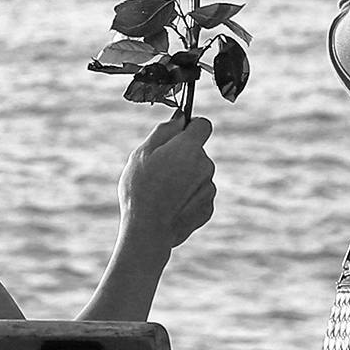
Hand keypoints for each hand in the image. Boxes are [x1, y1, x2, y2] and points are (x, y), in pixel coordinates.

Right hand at [118, 113, 216, 249]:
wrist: (148, 230)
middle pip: (198, 152)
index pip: (203, 125)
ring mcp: (209, 188)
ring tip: (162, 192)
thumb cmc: (140, 188)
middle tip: (160, 170)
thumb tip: (180, 119)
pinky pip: (199, 195)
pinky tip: (170, 206)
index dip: (191, 127)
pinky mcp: (208, 208)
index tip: (178, 135)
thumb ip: (164, 131)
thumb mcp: (142, 153)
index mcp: (189, 148)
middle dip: (183, 156)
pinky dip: (188, 197)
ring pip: (199, 174)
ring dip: (185, 178)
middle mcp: (205, 165)